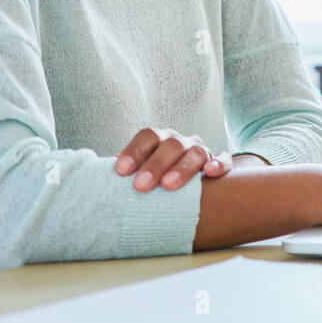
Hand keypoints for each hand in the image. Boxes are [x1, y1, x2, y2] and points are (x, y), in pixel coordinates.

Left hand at [114, 128, 233, 190]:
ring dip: (182, 168)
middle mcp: (181, 141)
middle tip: (140, 186)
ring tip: (169, 186)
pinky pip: (224, 160)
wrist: (191, 178)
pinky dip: (219, 164)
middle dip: (154, 165)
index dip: (134, 151)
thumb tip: (96, 178)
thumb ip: (125, 172)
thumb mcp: (141, 171)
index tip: (120, 171)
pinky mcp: (220, 163)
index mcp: (160, 139)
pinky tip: (210, 173)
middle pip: (170, 145)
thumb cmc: (157, 177)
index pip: (147, 136)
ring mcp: (202, 150)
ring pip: (196, 152)